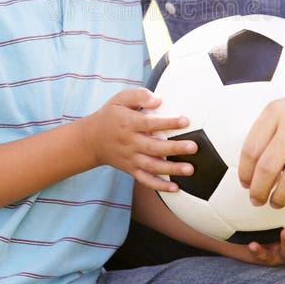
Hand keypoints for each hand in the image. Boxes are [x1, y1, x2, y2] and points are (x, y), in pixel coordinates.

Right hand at [80, 88, 195, 189]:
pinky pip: (146, 180)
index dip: (168, 122)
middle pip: (154, 147)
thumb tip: (158, 100)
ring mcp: (131, 159)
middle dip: (175, 148)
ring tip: (190, 169)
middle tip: (194, 147)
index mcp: (129, 124)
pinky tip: (175, 188)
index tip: (185, 121)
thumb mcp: (120, 99)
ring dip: (172, 169)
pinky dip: (160, 186)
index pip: (150, 123)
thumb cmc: (110, 115)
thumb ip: (138, 96)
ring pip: (152, 166)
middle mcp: (130, 143)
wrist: (91, 140)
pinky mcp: (131, 170)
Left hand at [238, 86, 284, 208]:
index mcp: (277, 111)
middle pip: (268, 167)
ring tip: (277, 202)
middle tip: (257, 200)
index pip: (251, 149)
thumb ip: (268, 134)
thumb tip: (251, 172)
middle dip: (259, 190)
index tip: (246, 185)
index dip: (245, 173)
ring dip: (280, 198)